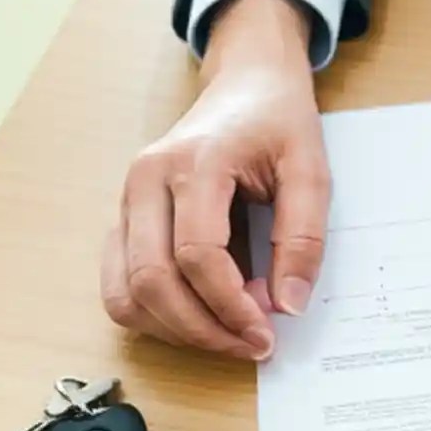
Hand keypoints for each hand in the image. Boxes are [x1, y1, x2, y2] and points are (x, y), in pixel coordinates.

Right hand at [101, 0, 328, 359]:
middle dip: (203, 328)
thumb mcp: (311, 170)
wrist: (247, 85)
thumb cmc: (278, 123)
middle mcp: (146, 181)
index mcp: (194, 163)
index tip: (267, 333)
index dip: (231, 305)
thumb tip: (288, 305)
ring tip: (227, 337)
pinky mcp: (124, 218)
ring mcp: (127, 200)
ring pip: (125, 291)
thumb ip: (303, 238)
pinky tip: (199, 318)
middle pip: (152, 281)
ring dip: (174, 329)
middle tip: (251, 346)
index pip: (197, 254)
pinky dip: (154, 314)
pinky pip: (119, 283)